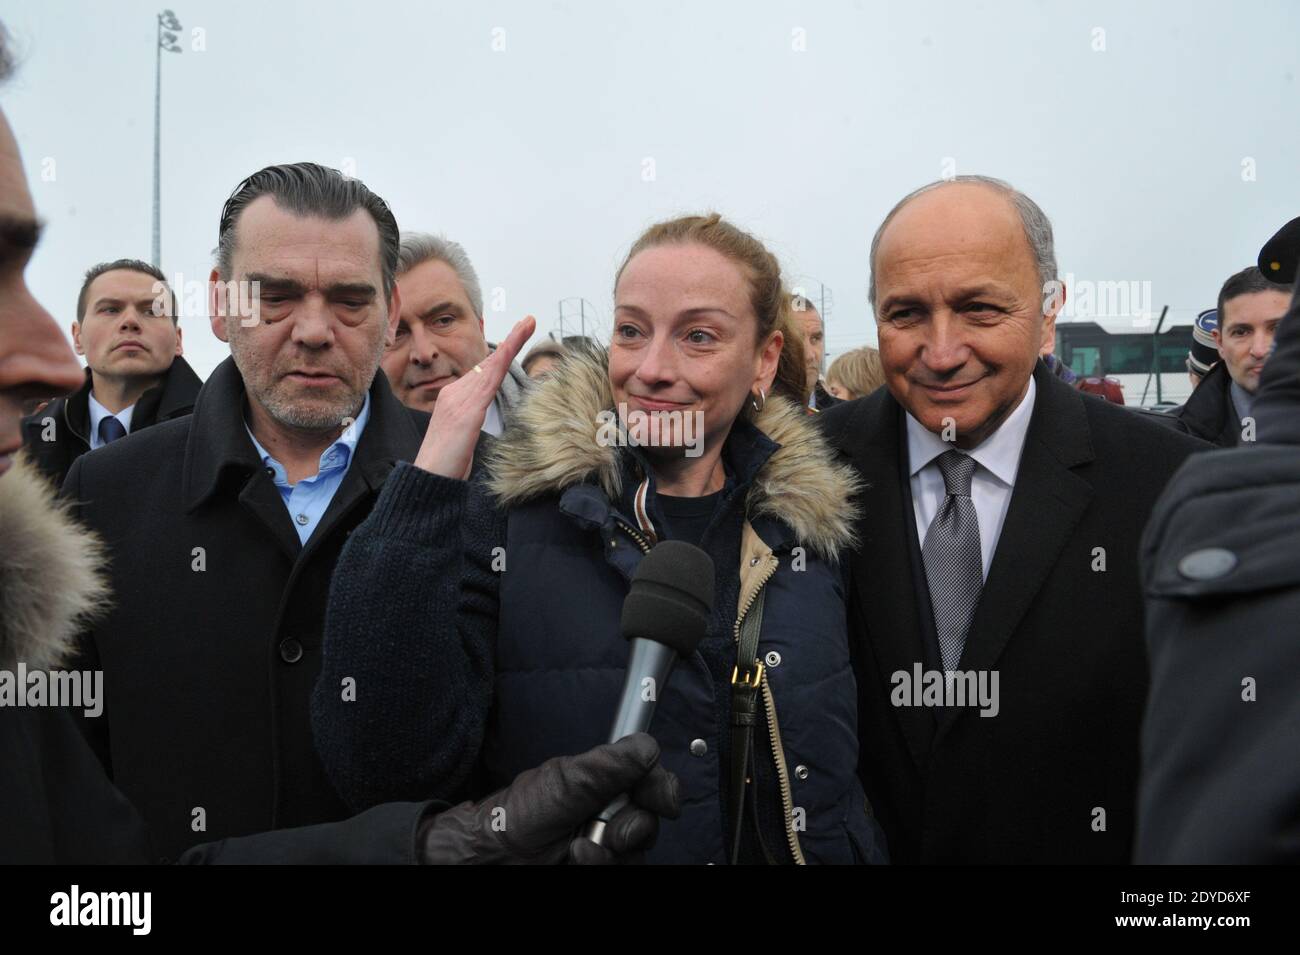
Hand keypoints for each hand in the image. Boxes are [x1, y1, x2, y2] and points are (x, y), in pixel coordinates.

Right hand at [412, 315, 535, 478]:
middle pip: (488, 363)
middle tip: (528, 321)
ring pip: (491, 366)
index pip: (482, 371)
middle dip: (510, 341)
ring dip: (512, 343)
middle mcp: (454, 393)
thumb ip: (474, 421)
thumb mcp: (462, 437)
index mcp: (452, 398)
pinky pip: (490, 380)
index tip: (516, 337)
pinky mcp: (467, 411)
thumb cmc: (446, 464)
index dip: (500, 354)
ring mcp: (459, 400)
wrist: (428, 479)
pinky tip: (513, 348)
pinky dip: (503, 361)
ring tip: (527, 324)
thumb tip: (487, 416)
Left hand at [418, 733, 680, 864]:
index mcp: (606, 781)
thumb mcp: (565, 782)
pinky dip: (600, 866)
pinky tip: (577, 859)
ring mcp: (605, 842)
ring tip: (578, 848)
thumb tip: (647, 747)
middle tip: (609, 831)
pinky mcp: (598, 863)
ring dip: (610, 854)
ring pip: (636, 853)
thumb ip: (607, 766)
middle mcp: (610, 810)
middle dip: (632, 828)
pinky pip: (619, 869)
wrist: (495, 854)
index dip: (662, 790)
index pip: (652, 780)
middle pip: (650, 821)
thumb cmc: (521, 812)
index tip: (663, 801)